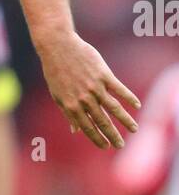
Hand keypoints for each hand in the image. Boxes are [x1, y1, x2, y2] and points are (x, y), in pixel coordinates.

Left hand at [36, 31, 139, 148]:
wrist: (58, 47)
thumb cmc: (56, 72)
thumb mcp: (58, 95)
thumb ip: (68, 113)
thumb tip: (75, 131)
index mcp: (72, 106)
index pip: (87, 127)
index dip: (97, 138)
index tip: (106, 147)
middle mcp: (84, 99)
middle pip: (102, 121)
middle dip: (112, 135)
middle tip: (120, 146)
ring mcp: (95, 86)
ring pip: (113, 108)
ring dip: (125, 120)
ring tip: (134, 130)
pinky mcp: (103, 74)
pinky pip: (119, 89)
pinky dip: (129, 98)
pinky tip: (137, 106)